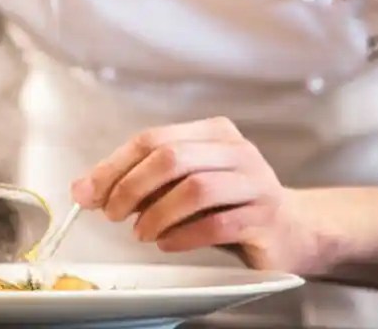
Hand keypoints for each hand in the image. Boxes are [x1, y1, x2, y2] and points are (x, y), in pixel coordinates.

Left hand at [71, 117, 316, 272]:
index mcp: (213, 133)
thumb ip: (140, 182)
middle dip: (132, 187)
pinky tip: (168, 243)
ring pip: (195, 189)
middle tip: (112, 214)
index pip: (154, 139)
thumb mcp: (184, 185)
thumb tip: (85, 188)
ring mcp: (255, 182)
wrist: (292, 230)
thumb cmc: (229, 205)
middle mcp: (237, 150)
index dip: (116, 166)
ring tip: (141, 233)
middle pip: (172, 158)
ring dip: (157, 214)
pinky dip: (183, 236)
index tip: (89, 192)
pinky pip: (216, 224)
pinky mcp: (265, 217)